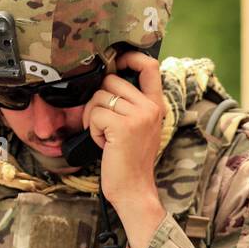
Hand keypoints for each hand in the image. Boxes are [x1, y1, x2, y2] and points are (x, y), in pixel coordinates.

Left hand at [85, 51, 165, 214]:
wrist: (134, 190)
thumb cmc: (130, 161)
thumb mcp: (139, 128)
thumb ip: (131, 104)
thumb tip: (107, 79)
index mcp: (156, 105)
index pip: (149, 65)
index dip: (129, 57)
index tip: (114, 63)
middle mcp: (150, 107)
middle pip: (112, 79)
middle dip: (97, 99)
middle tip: (101, 122)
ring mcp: (138, 116)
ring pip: (100, 96)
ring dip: (93, 117)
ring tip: (104, 136)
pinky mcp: (123, 127)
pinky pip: (95, 114)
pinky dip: (92, 130)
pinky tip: (103, 143)